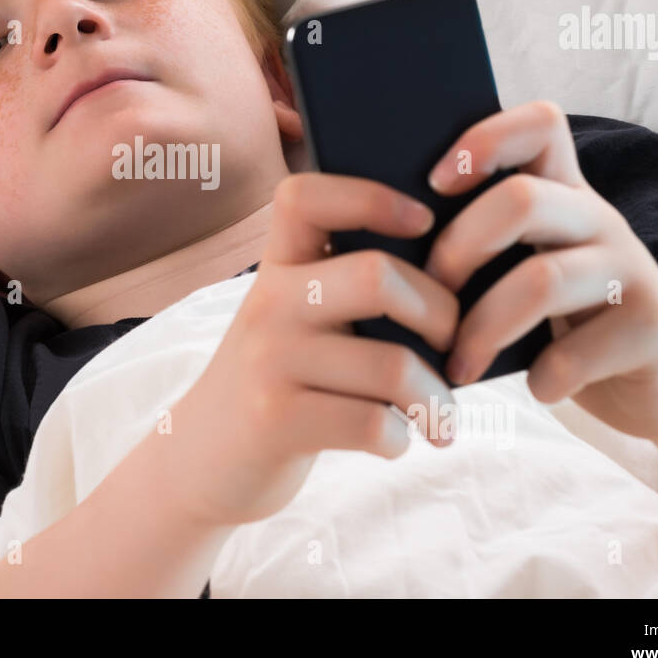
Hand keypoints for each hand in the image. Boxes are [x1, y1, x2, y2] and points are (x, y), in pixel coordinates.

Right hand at [167, 173, 461, 529]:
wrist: (202, 462)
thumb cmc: (279, 385)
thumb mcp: (292, 322)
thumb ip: (344, 290)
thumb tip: (455, 278)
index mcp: (277, 268)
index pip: (306, 195)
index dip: (373, 196)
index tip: (424, 223)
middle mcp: (268, 304)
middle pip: (377, 276)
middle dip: (441, 313)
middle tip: (452, 344)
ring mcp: (268, 361)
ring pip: (392, 365)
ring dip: (435, 398)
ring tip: (439, 416)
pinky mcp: (276, 420)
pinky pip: (373, 423)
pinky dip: (400, 439)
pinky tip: (393, 441)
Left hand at [422, 99, 657, 444]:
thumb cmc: (574, 324)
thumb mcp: (533, 270)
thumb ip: (488, 249)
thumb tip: (385, 254)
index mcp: (564, 195)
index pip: (540, 123)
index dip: (484, 139)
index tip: (434, 182)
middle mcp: (600, 220)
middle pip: (521, 200)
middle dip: (458, 251)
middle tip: (430, 299)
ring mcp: (631, 272)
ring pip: (542, 280)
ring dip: (483, 331)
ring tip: (459, 368)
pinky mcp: (651, 330)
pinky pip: (579, 352)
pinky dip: (544, 377)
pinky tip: (536, 387)